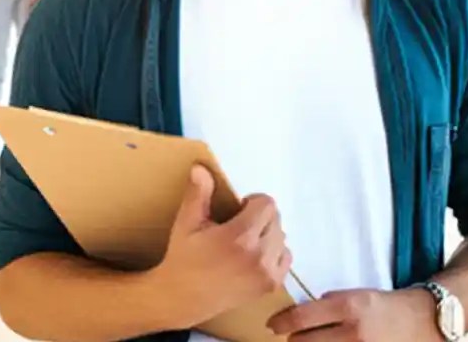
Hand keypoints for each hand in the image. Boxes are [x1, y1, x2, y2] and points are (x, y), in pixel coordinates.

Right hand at [151, 165, 291, 328]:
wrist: (181, 298)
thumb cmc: (183, 258)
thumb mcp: (186, 223)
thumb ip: (198, 193)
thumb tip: (201, 168)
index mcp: (239, 237)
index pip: (267, 204)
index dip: (252, 202)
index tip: (238, 209)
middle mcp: (259, 256)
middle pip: (276, 219)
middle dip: (260, 217)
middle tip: (238, 225)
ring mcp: (267, 273)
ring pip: (282, 237)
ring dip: (268, 234)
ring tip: (246, 242)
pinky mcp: (270, 286)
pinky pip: (286, 257)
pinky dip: (275, 252)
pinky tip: (254, 255)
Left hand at [267, 288, 437, 340]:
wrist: (422, 321)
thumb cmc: (386, 306)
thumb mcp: (356, 295)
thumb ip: (329, 304)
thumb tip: (301, 315)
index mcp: (347, 307)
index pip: (301, 318)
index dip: (281, 322)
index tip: (272, 325)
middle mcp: (352, 332)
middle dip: (294, 340)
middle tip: (292, 337)